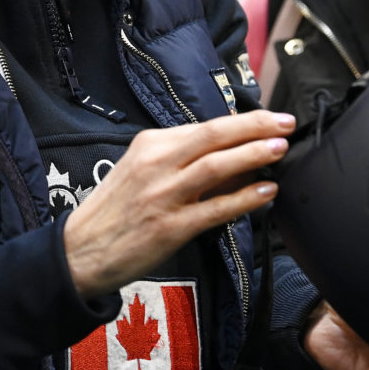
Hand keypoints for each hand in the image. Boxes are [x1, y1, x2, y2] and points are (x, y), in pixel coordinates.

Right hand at [63, 110, 293, 298]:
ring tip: (281, 149)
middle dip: (255, 126)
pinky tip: (266, 192)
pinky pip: (215, 208)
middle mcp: (157, 163)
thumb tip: (231, 152)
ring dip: (254, 155)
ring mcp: (164, 195)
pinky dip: (244, 198)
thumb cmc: (115, 210)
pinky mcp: (171, 227)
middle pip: (213, 136)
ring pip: (216, 166)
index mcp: (150, 144)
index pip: (204, 127)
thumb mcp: (139, 169)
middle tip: (287, 122)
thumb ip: (179, 158)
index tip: (270, 119)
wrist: (81, 250)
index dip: (242, 121)